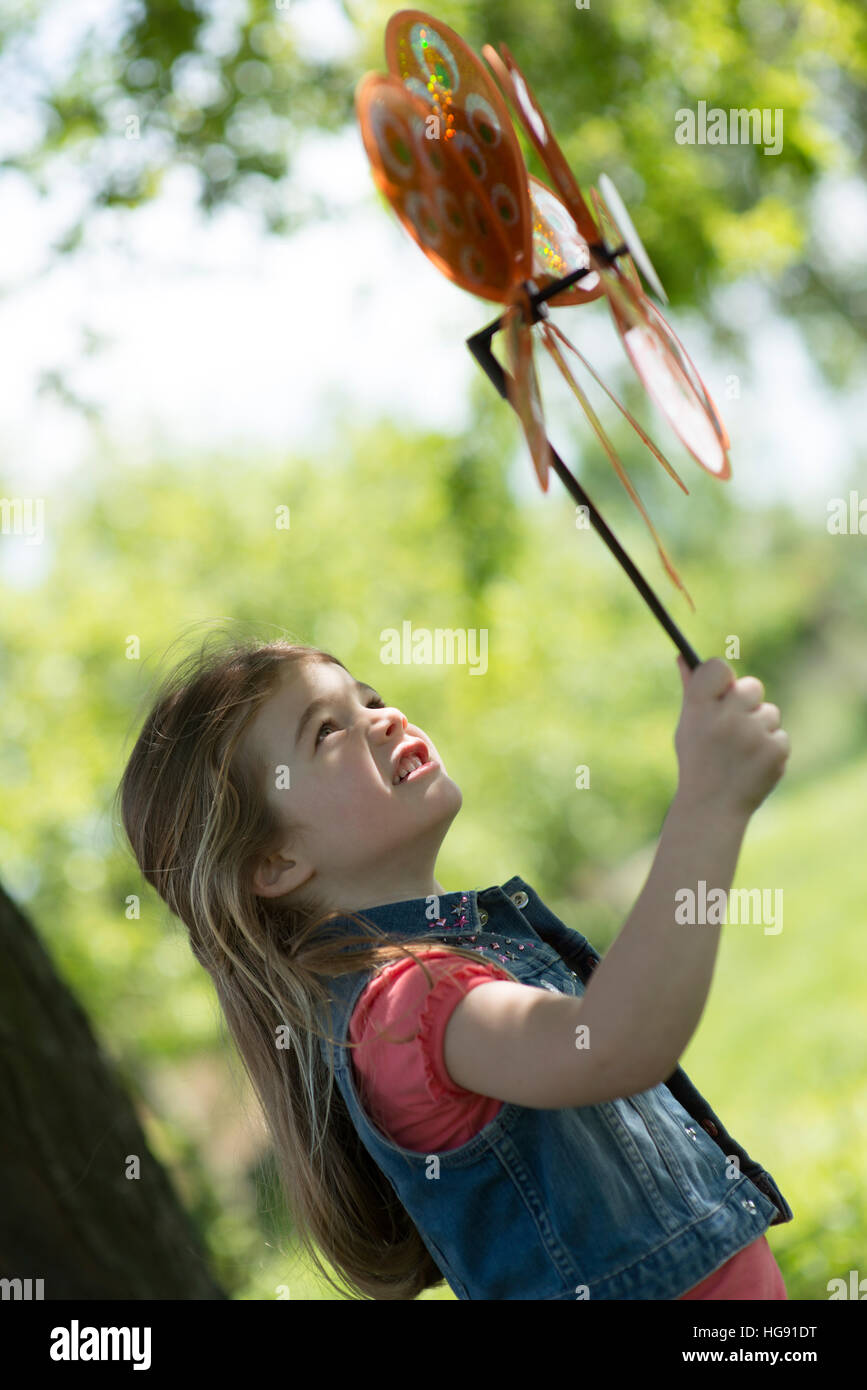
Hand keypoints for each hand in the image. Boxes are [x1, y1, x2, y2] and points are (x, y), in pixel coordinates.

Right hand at [674, 656, 790, 819]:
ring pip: (769, 712)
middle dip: (747, 702)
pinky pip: (779, 736)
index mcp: (699, 707)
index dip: (722, 677)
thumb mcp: (687, 725)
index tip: (722, 690)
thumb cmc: (697, 762)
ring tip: (742, 752)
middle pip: (751, 686)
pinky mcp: (775, 750)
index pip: (718, 667)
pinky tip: (753, 765)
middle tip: (735, 724)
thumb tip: (684, 656)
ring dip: (759, 727)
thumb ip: (691, 690)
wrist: (712, 808)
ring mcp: (753, 734)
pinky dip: (770, 749)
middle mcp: (726, 717)